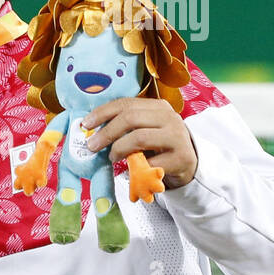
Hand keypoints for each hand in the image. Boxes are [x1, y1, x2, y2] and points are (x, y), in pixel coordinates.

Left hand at [82, 97, 197, 188]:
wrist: (188, 164)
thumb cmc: (158, 145)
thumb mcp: (144, 129)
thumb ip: (124, 125)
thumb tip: (90, 129)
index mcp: (158, 107)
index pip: (126, 104)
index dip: (102, 113)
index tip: (85, 124)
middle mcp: (170, 117)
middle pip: (130, 118)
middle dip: (106, 132)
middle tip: (92, 146)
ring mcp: (178, 137)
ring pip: (139, 138)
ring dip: (118, 149)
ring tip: (112, 158)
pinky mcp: (182, 158)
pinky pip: (150, 163)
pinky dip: (135, 168)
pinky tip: (131, 171)